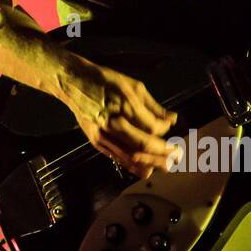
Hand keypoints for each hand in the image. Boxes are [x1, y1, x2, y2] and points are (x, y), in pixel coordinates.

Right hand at [59, 59, 179, 179]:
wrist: (73, 83)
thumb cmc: (104, 80)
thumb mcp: (133, 86)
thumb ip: (154, 106)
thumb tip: (172, 119)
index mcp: (125, 105)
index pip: (152, 127)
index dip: (164, 131)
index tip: (169, 128)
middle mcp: (114, 122)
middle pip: (144, 145)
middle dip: (164, 152)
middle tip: (177, 155)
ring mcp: (103, 134)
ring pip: (131, 156)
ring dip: (152, 163)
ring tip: (167, 166)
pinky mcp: (96, 141)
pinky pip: (117, 158)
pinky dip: (133, 167)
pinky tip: (146, 170)